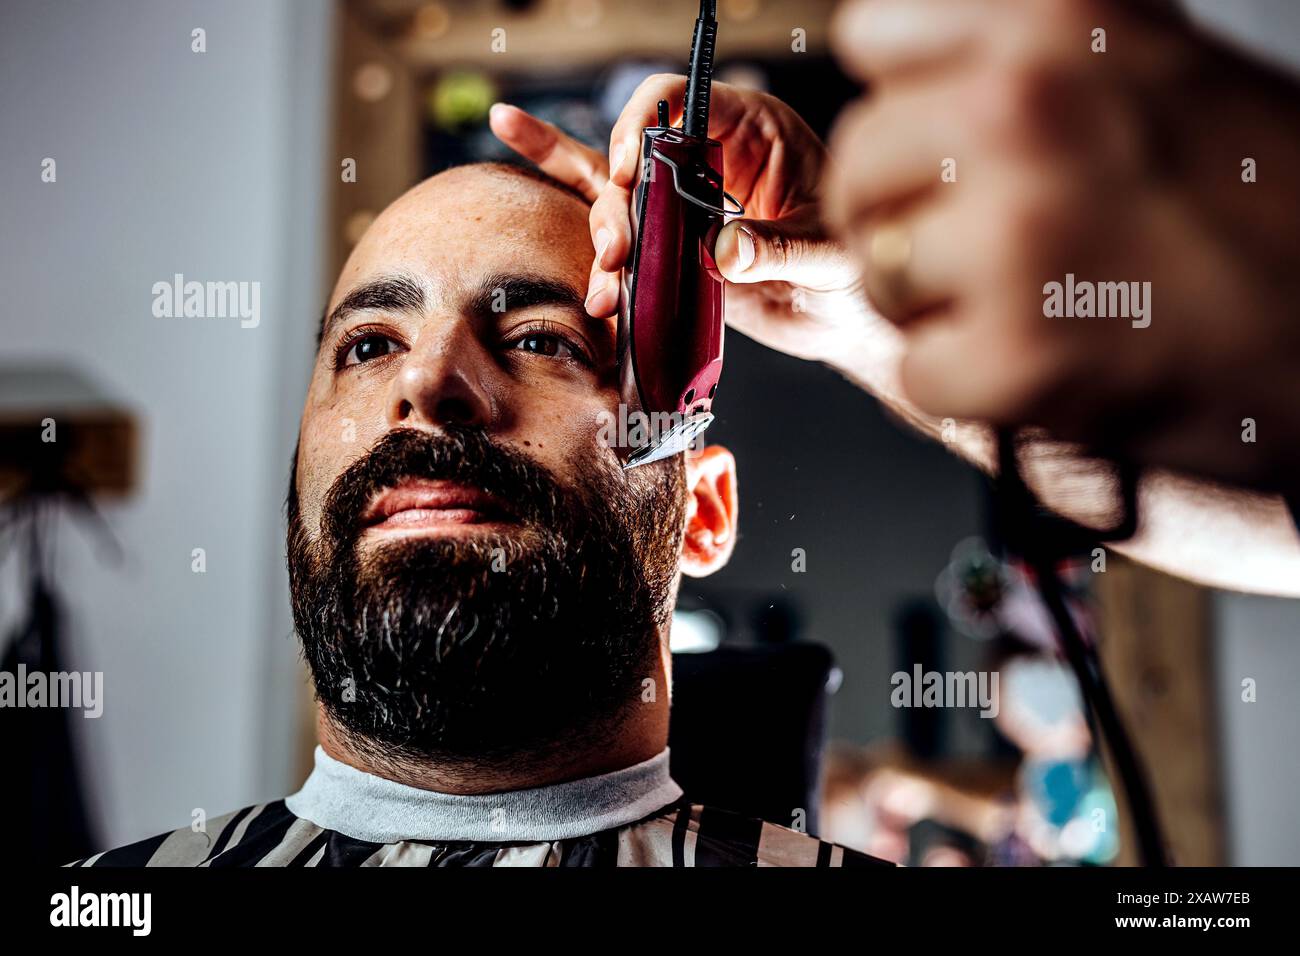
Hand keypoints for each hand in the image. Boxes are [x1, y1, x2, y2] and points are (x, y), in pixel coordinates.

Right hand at [490, 80, 875, 365]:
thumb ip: (777, 249)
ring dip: (603, 234)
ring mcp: (685, 198)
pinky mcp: (668, 240)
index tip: (630, 173)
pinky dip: (565, 180)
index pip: (683, 101)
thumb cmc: (853, 277)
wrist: (845, 324)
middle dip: (617, 203)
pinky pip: (612, 208)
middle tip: (620, 254)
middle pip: (638, 153)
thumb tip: (723, 250)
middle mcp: (712, 154)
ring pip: (616, 190)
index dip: (645, 127)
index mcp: (755, 132)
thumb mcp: (829, 258)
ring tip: (609, 282)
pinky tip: (509, 130)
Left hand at [825, 0, 1299, 487]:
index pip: (874, 43)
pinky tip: (1052, 361)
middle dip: (904, 212)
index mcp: (1056, 23)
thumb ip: (1029, 54)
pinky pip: (918, 367)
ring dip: (935, 301)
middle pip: (859, 166)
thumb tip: (902, 61)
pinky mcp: (1016, 359)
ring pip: (879, 271)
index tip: (937, 146)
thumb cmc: (1272, 206)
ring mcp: (1015, 240)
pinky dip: (971, 382)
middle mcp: (1021, 113)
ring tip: (1034, 301)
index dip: (906, 108)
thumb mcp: (1160, 71)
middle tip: (987, 245)